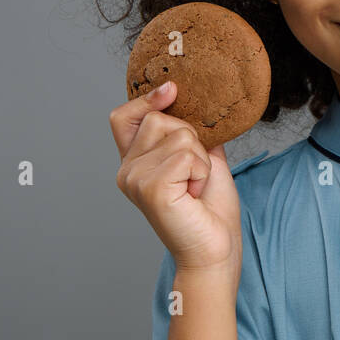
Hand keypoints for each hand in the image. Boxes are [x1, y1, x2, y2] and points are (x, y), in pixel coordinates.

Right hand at [110, 80, 241, 275]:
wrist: (216, 249)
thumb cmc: (210, 210)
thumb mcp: (203, 161)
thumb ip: (193, 136)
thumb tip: (197, 105)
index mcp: (135, 163)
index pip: (123, 117)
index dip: (145, 100)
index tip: (172, 90)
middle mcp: (127, 170)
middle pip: (160, 119)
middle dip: (192, 139)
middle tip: (195, 175)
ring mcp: (134, 179)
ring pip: (178, 134)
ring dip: (200, 158)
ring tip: (195, 186)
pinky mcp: (150, 188)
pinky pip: (186, 154)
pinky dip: (201, 170)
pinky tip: (194, 193)